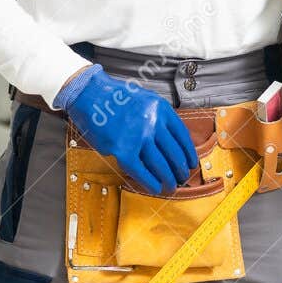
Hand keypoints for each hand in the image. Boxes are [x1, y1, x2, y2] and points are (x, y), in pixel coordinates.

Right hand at [57, 65, 198, 195]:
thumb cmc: (115, 98)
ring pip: (160, 165)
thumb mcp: (145, 100)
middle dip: (180, 170)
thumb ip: (158, 118)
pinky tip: (155, 188)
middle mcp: (152, 122)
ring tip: (171, 186)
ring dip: (168, 179)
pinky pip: (141, 171)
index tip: (192, 163)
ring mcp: (137, 136)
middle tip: (182, 178)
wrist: (89, 94)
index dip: (189, 153)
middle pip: (173, 153)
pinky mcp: (122, 149)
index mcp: (160, 109)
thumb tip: (171, 143)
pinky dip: (150, 182)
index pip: (182, 136)